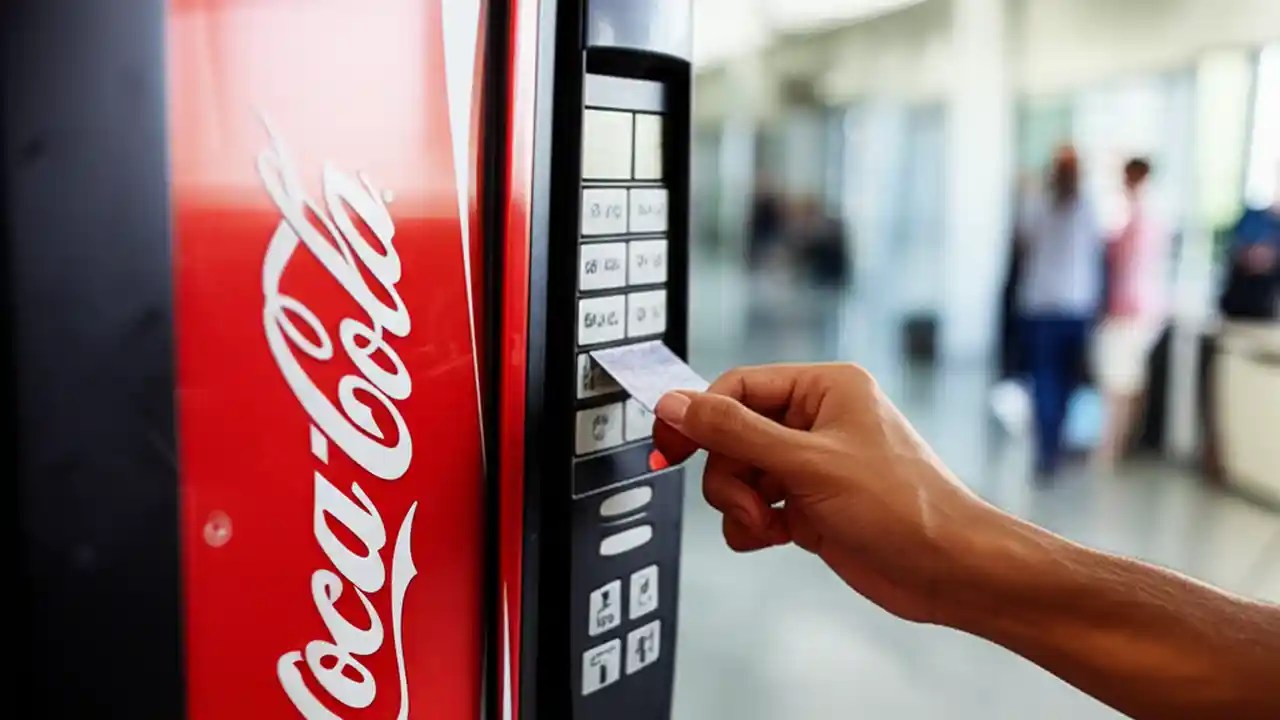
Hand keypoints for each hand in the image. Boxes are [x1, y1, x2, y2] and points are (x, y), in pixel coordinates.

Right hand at [653, 363, 1005, 623]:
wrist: (948, 571)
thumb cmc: (904, 507)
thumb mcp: (808, 463)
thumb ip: (735, 431)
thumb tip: (678, 403)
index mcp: (825, 389)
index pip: (739, 387)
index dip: (701, 416)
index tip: (671, 445)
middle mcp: (817, 421)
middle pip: (732, 435)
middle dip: (729, 474)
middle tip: (745, 503)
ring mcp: (812, 465)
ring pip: (739, 473)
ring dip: (740, 504)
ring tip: (767, 525)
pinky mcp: (810, 504)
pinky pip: (756, 505)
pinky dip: (753, 525)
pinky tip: (774, 537)